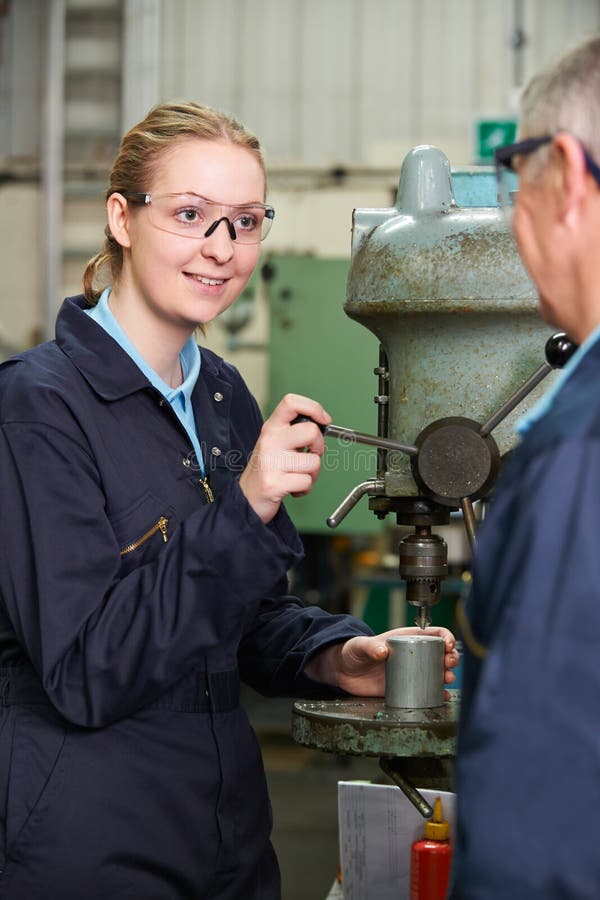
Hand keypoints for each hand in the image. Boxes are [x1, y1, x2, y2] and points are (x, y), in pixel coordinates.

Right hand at [239, 393, 330, 522]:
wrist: (247, 496)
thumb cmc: (268, 468)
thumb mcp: (276, 442)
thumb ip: (295, 431)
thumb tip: (322, 426)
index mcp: (271, 427)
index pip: (291, 402)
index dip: (314, 408)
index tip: (323, 420)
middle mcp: (270, 441)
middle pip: (311, 431)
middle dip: (320, 446)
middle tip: (311, 454)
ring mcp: (270, 462)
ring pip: (314, 462)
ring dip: (313, 474)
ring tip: (298, 475)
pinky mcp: (273, 483)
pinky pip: (306, 482)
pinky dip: (305, 488)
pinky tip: (293, 487)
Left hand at [305, 626, 458, 696]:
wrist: (343, 672)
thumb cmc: (352, 652)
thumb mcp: (360, 646)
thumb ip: (370, 647)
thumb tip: (382, 651)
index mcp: (406, 638)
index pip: (433, 633)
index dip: (445, 636)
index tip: (448, 644)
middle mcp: (413, 654)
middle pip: (440, 653)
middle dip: (450, 657)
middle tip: (448, 663)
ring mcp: (411, 671)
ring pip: (437, 671)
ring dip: (447, 674)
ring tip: (446, 679)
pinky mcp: (407, 687)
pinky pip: (427, 690)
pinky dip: (438, 693)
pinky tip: (443, 696)